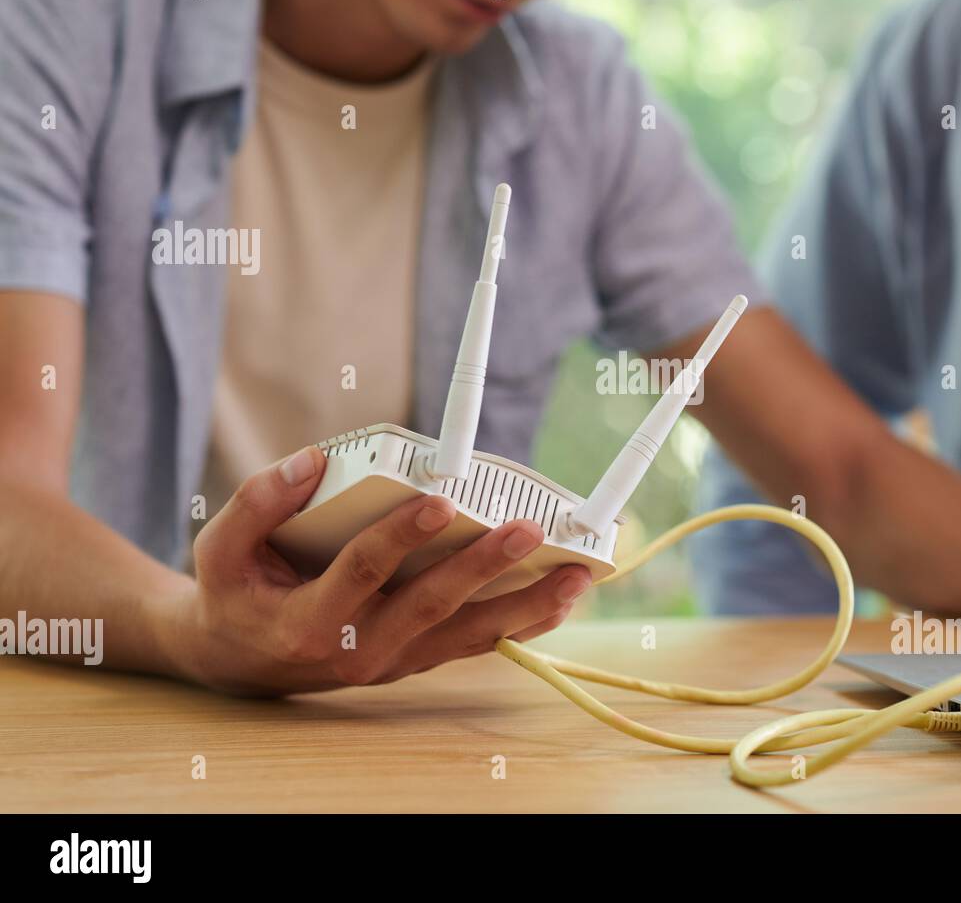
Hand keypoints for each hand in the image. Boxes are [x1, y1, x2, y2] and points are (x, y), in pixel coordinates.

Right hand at [166, 446, 589, 694]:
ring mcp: (394, 661)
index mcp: (308, 622)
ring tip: (575, 575)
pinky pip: (475, 643)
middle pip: (431, 605)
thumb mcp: (220, 549)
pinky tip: (562, 597)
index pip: (362, 573)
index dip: (400, 537)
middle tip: (526, 529)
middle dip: (483, 566)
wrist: (242, 663)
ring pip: (468, 633)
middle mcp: (359, 650)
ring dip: (525, 604)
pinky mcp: (418, 658)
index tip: (439, 499)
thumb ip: (258, 502)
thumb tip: (313, 461)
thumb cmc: (237, 594)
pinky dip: (522, 623)